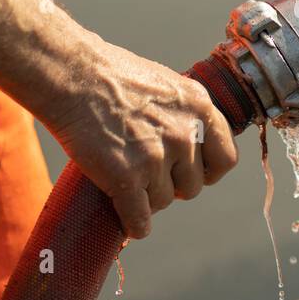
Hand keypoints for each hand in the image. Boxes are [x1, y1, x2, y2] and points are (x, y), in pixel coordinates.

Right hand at [44, 34, 238, 237]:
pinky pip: (139, 219)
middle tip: (148, 176)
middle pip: (193, 185)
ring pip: (163, 201)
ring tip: (127, 184)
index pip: (226, 159)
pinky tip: (126, 222)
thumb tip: (189, 142)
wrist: (72, 75)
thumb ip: (182, 114)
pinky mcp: (127, 177)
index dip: (208, 172)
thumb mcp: (165, 85)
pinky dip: (133, 225)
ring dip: (147, 200)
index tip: (193, 174)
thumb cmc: (110, 74)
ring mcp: (157, 156)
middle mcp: (185, 134)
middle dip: (172, 185)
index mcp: (200, 108)